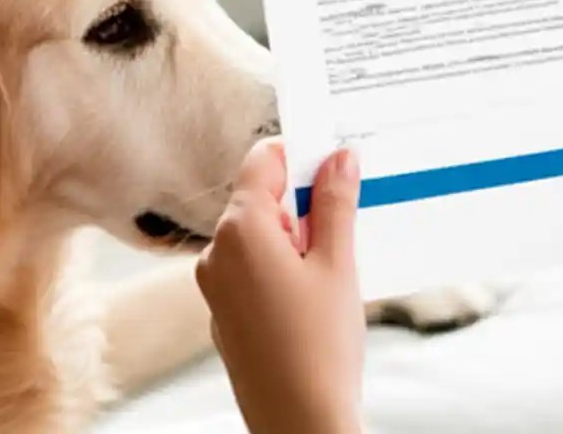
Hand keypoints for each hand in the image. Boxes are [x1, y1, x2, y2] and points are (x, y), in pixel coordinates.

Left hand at [197, 141, 364, 433]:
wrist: (299, 421)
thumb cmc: (319, 347)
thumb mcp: (337, 264)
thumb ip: (335, 203)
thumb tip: (339, 158)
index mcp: (240, 230)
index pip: (263, 161)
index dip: (301, 155)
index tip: (336, 161)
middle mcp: (216, 252)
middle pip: (260, 199)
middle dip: (302, 204)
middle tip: (346, 221)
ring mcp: (215, 286)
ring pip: (258, 238)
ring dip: (295, 239)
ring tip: (334, 269)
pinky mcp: (223, 314)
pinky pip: (251, 271)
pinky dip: (281, 270)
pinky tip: (314, 297)